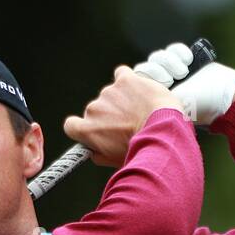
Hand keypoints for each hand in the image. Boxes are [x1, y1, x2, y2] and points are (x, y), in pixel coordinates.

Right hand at [63, 65, 184, 167]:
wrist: (162, 132)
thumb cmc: (140, 149)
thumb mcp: (113, 161)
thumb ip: (99, 154)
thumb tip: (94, 150)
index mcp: (87, 130)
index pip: (71, 125)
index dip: (82, 127)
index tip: (93, 130)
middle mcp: (93, 108)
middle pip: (96, 111)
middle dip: (109, 116)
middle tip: (127, 125)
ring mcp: (109, 92)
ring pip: (111, 95)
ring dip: (122, 101)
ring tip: (140, 112)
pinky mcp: (125, 79)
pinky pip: (121, 74)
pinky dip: (128, 81)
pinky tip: (137, 89)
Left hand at [132, 42, 234, 125]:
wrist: (222, 97)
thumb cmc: (197, 107)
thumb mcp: (170, 107)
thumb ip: (151, 101)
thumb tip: (134, 96)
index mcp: (153, 97)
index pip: (137, 78)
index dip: (147, 74)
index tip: (163, 82)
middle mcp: (160, 84)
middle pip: (147, 65)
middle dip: (159, 69)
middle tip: (173, 78)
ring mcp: (173, 71)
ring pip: (158, 56)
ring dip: (171, 61)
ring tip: (184, 72)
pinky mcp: (185, 60)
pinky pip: (173, 48)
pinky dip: (179, 52)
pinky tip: (188, 60)